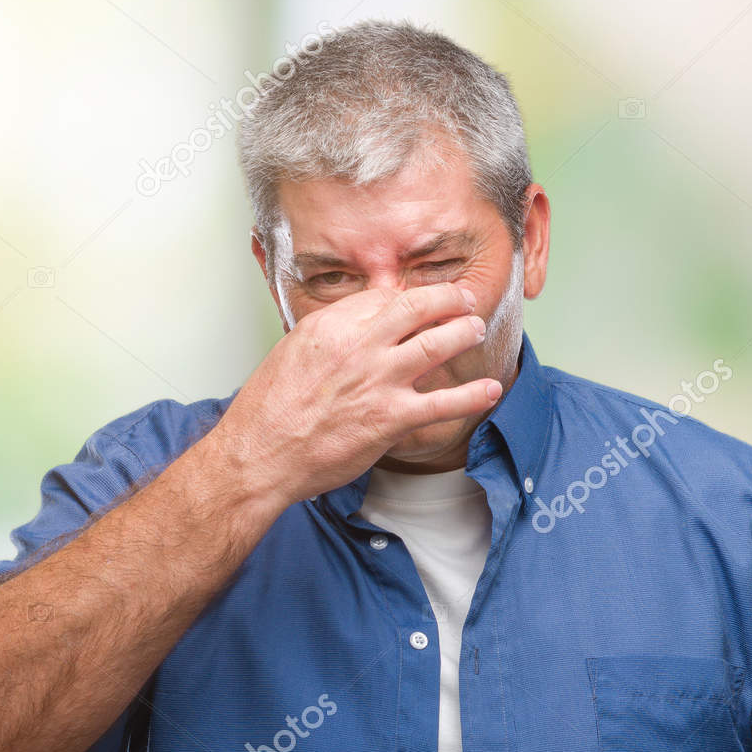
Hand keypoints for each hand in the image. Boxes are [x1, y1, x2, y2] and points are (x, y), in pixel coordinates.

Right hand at [211, 283, 502, 507]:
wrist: (261, 454)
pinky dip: (473, 395)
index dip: (407, 297)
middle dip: (449, 299)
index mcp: (331, 325)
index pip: (383, 296)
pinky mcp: (391, 418)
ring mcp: (378, 380)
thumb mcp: (293, 352)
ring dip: (464, 332)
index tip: (420, 301)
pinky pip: (444, 402)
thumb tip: (359, 328)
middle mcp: (358, 345)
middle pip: (418, 307)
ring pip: (438, 344)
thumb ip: (331, 337)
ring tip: (476, 329)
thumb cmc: (270, 410)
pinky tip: (490, 390)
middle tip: (464, 300)